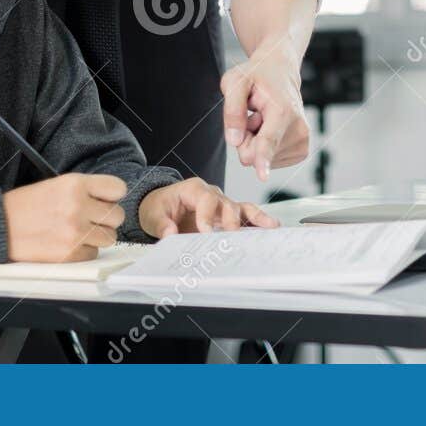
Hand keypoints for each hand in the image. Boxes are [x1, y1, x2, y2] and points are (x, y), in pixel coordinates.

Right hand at [3, 173, 125, 261]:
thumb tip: (109, 201)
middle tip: (90, 220)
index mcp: (75, 184)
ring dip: (97, 237)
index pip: (118, 188)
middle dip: (106, 219)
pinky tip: (68, 243)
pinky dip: (84, 251)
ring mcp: (75, 232)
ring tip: (78, 232)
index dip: (113, 196)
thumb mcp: (56, 185)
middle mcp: (78, 206)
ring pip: (110, 237)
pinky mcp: (69, 254)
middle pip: (117, 216)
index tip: (106, 201)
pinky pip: (93, 254)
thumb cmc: (25, 206)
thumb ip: (84, 190)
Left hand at [138, 178, 278, 237]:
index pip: (205, 198)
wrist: (163, 208)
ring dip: (255, 218)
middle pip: (226, 203)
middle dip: (231, 220)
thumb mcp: (153, 215)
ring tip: (270, 227)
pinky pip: (246, 215)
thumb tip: (170, 233)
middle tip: (233, 236)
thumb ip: (161, 224)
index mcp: (193, 189)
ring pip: (241, 208)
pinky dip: (258, 221)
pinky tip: (271, 227)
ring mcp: (222, 204)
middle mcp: (212, 194)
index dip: (207, 215)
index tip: (206, 232)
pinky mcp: (228, 215)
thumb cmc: (159, 208)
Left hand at [221, 47, 309, 180]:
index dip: (263, 158)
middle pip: (253, 154)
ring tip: (263, 117)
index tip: (263, 176)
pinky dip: (265, 145)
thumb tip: (234, 140)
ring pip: (261, 159)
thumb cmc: (258, 76)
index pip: (268, 140)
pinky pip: (269, 161)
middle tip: (254, 114)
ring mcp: (302, 141)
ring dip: (256, 139)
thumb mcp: (236, 82)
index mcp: (283, 110)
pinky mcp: (301, 151)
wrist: (281, 72)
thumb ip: (232, 109)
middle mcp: (298, 128)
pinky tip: (270, 126)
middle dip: (246, 137)